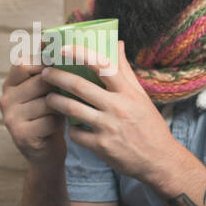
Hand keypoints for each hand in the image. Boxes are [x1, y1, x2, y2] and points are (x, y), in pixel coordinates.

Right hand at [0, 44, 67, 167]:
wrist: (46, 154)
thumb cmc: (49, 116)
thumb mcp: (45, 92)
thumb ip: (46, 71)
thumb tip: (54, 38)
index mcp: (9, 84)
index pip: (22, 63)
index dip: (43, 60)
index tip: (61, 61)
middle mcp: (5, 99)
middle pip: (39, 82)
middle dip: (59, 85)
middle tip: (72, 89)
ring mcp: (10, 117)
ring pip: (46, 102)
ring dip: (62, 105)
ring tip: (69, 108)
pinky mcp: (21, 135)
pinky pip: (49, 121)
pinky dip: (60, 122)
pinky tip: (62, 125)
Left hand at [40, 40, 173, 182]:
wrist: (160, 162)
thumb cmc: (150, 125)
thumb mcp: (141, 97)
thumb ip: (125, 70)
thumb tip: (117, 43)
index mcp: (128, 93)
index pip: (103, 66)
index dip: (81, 54)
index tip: (64, 49)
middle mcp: (118, 108)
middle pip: (79, 86)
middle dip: (57, 76)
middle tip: (45, 72)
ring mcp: (108, 128)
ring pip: (71, 108)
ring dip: (55, 101)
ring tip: (48, 97)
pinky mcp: (101, 147)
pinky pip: (76, 134)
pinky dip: (70, 129)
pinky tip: (69, 126)